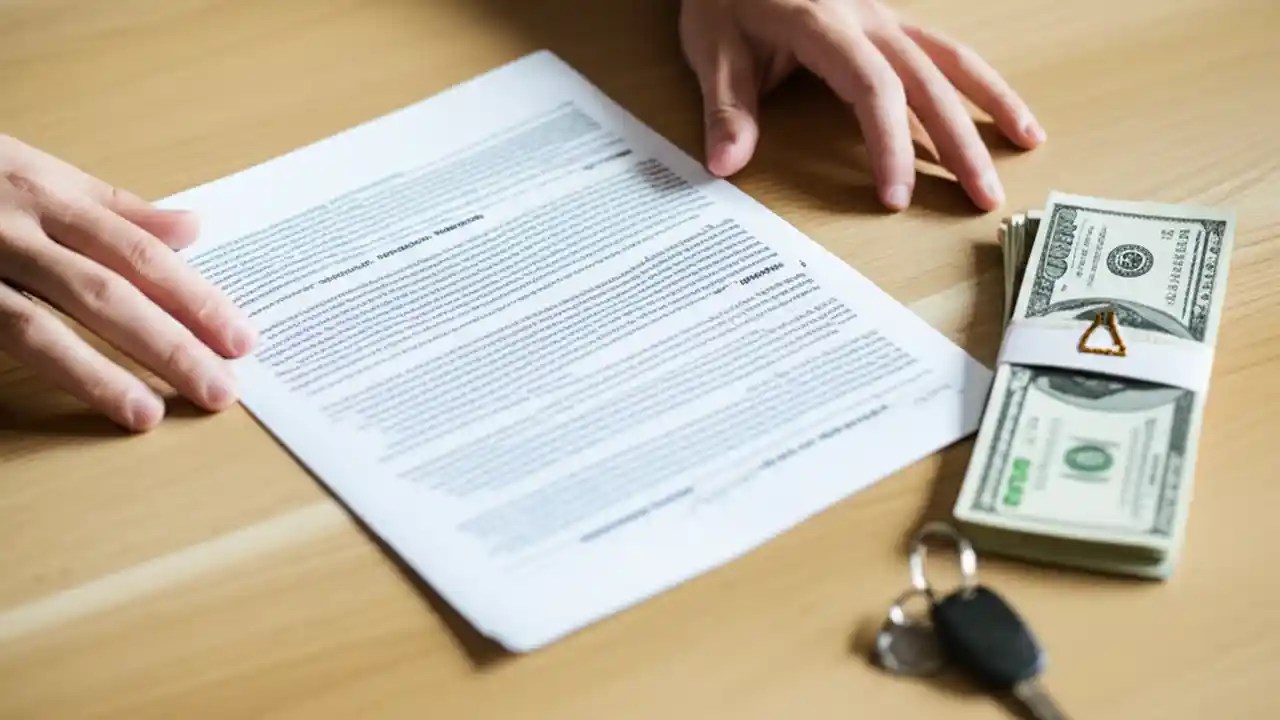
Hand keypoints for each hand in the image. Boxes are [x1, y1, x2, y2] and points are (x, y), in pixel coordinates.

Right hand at [0, 135, 254, 431]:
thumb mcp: (36, 170)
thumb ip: (113, 206)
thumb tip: (192, 227)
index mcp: (45, 193)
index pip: (136, 252)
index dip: (193, 297)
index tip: (242, 339)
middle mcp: (9, 229)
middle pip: (102, 291)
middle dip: (167, 343)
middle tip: (220, 390)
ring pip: (36, 325)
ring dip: (96, 372)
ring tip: (147, 414)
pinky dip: (34, 370)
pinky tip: (65, 406)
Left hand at [679, 0, 1044, 210]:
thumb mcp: (711, 49)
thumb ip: (726, 108)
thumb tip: (727, 164)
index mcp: (824, 24)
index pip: (872, 90)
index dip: (890, 144)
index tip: (897, 197)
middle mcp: (866, 17)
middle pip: (927, 80)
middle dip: (959, 141)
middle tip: (983, 197)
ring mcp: (884, 16)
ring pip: (950, 58)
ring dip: (990, 102)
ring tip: (1028, 144)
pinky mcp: (888, 22)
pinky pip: (943, 51)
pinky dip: (977, 81)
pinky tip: (1001, 110)